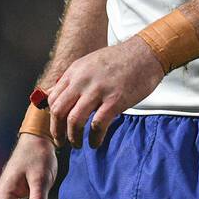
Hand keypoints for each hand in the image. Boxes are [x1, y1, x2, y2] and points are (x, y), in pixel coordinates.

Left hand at [47, 36, 164, 147]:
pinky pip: (97, 125)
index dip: (52, 118)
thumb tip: (52, 93)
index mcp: (75, 72)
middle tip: (62, 142)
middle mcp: (82, 80)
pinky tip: (95, 142)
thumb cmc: (120, 60)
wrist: (146, 53)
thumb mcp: (89, 63)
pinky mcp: (115, 100)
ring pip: (74, 121)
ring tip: (78, 145)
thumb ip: (72, 79)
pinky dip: (94, 138)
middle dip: (57, 131)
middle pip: (58, 111)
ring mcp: (98, 90)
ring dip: (73, 138)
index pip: (53, 99)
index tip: (57, 128)